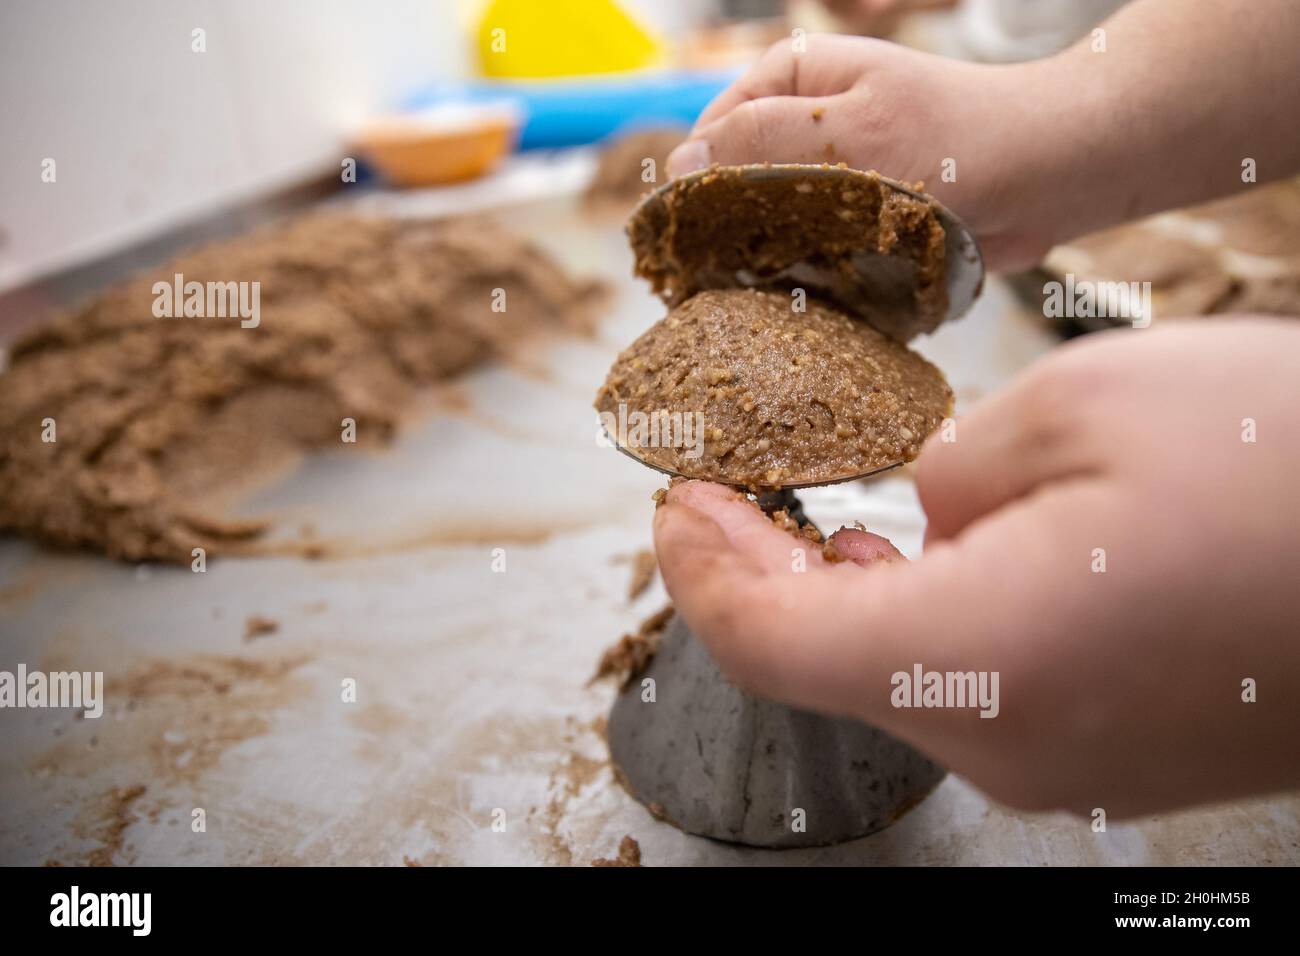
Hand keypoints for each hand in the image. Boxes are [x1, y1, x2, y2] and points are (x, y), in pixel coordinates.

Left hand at [652, 319, 1299, 815]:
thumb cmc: (1287, 475)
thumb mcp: (1083, 408)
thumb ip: (954, 469)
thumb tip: (924, 512)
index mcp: (976, 657)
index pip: (765, 637)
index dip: (699, 563)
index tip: (676, 494)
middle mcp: (1003, 740)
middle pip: (815, 662)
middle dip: (754, 569)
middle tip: (723, 488)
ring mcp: (1056, 761)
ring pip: (888, 676)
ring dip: (832, 593)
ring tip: (804, 512)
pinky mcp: (1101, 751)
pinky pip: (964, 689)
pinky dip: (912, 619)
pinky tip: (913, 557)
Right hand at [667, 33, 1073, 270]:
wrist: (1051, 175)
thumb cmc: (960, 141)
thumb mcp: (850, 134)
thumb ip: (761, 143)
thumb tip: (680, 166)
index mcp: (791, 79)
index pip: (710, 137)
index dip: (699, 190)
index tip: (700, 243)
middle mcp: (805, 121)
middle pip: (736, 181)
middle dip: (738, 228)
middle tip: (746, 276)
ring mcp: (830, 169)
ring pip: (771, 220)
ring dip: (777, 256)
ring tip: (790, 284)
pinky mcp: (855, 214)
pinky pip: (812, 244)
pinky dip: (813, 269)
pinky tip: (821, 290)